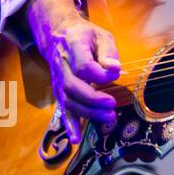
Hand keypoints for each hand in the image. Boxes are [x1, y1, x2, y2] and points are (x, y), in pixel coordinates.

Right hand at [26, 0, 120, 143]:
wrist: (57, 35)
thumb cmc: (85, 35)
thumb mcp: (101, 35)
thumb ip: (109, 51)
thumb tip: (115, 69)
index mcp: (74, 47)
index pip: (83, 65)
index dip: (98, 74)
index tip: (114, 76)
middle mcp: (62, 66)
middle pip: (73, 86)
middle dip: (93, 98)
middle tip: (112, 104)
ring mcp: (58, 80)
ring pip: (68, 100)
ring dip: (87, 112)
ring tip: (109, 117)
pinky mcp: (59, 91)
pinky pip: (62, 109)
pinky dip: (69, 125)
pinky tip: (76, 139)